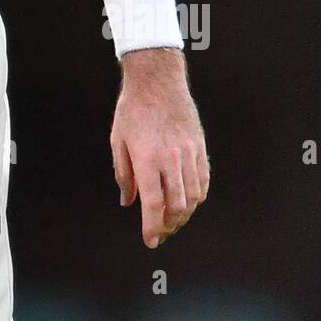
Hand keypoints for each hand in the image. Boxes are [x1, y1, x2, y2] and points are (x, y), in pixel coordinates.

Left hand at [111, 48, 209, 248]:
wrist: (157, 81)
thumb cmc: (133, 109)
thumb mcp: (118, 140)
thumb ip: (123, 174)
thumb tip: (128, 201)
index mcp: (147, 158)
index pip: (153, 204)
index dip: (152, 227)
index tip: (150, 240)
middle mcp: (170, 159)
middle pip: (176, 206)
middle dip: (168, 226)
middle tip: (160, 233)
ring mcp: (188, 153)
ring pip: (193, 197)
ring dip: (183, 215)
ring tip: (172, 221)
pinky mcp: (199, 147)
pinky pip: (203, 181)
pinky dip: (197, 197)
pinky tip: (188, 202)